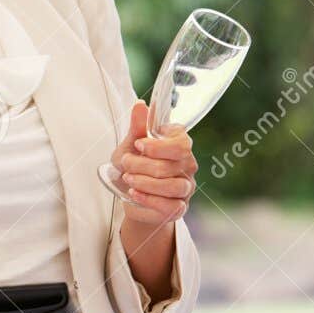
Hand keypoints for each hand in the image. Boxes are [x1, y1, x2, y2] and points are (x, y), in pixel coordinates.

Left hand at [111, 99, 196, 226]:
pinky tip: (135, 194)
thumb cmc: (133, 166)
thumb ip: (137, 127)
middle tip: (126, 165)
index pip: (181, 143)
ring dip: (145, 183)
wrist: (129, 195)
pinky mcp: (180, 207)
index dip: (158, 146)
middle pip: (172, 164)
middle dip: (143, 165)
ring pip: (173, 186)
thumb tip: (140, 105)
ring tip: (129, 179)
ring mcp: (187, 186)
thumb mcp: (130, 146)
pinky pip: (171, 205)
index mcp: (180, 143)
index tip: (138, 145)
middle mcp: (188, 164)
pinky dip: (150, 199)